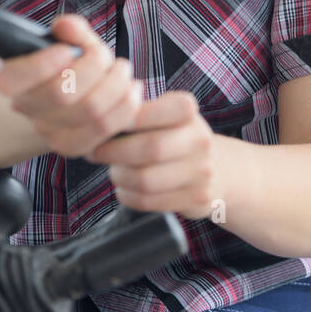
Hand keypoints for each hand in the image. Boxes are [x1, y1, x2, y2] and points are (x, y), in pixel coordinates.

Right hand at [0, 14, 143, 158]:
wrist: (71, 97)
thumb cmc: (69, 63)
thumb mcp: (69, 41)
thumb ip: (71, 30)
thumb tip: (66, 26)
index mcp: (12, 79)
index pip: (11, 80)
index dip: (41, 65)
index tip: (67, 51)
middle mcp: (26, 109)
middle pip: (61, 93)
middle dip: (94, 66)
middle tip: (104, 54)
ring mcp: (48, 132)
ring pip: (89, 111)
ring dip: (116, 83)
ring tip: (122, 68)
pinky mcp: (74, 147)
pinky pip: (105, 128)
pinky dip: (126, 105)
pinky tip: (131, 89)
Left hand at [85, 90, 222, 220]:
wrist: (217, 169)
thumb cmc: (173, 136)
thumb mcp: (162, 114)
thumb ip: (134, 110)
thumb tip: (95, 116)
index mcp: (186, 110)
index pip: (144, 113)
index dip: (116, 122)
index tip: (97, 127)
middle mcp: (200, 138)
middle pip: (148, 149)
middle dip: (112, 153)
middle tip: (94, 153)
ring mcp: (203, 170)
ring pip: (146, 180)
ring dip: (119, 177)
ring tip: (113, 172)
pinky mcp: (198, 197)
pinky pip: (150, 202)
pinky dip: (128, 196)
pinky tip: (124, 188)